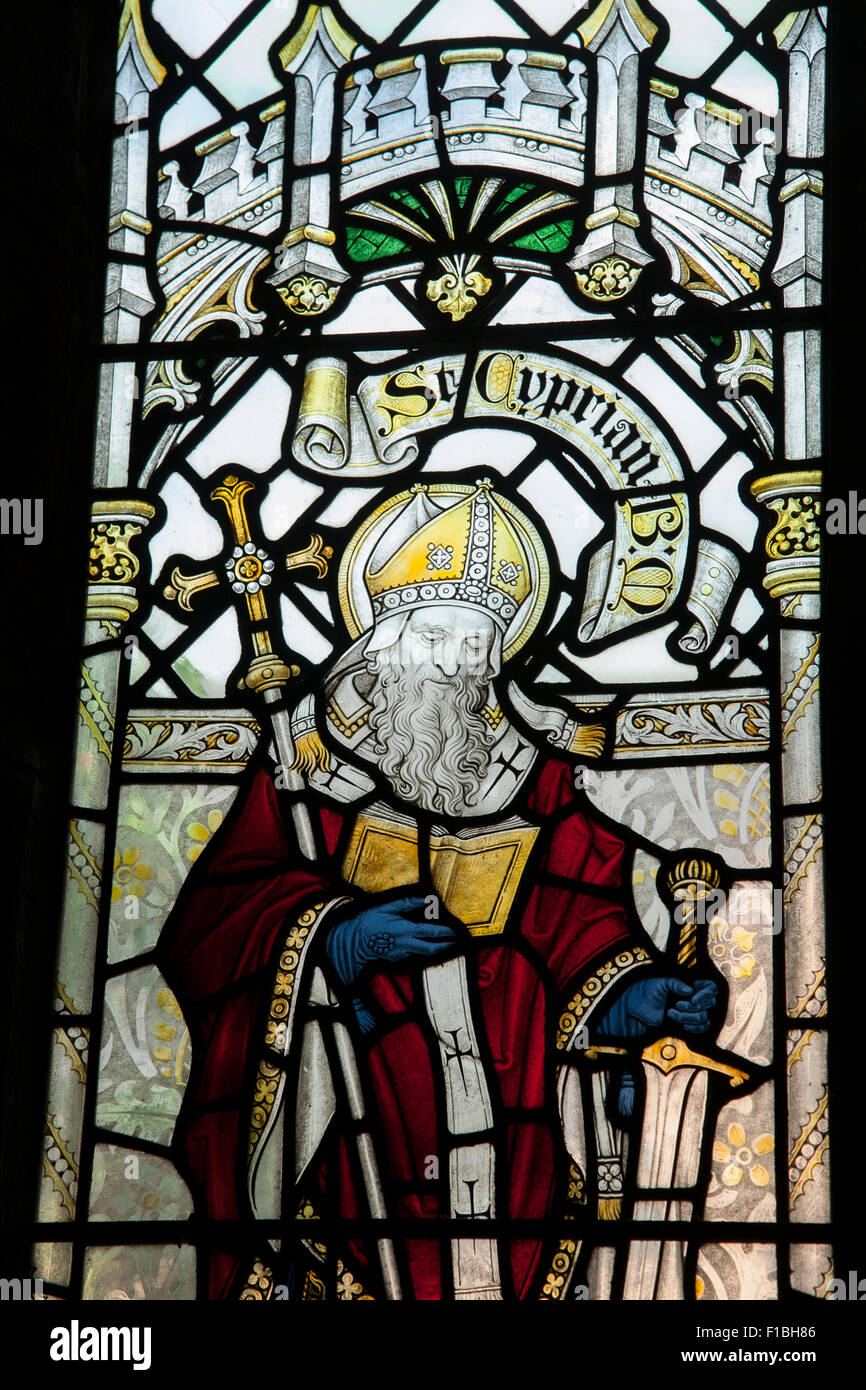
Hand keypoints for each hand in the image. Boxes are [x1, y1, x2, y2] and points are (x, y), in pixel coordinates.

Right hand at [326, 894, 457, 985]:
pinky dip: (421, 951)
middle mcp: (407, 945)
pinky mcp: (396, 958)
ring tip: (443, 944)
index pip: (432, 933)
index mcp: (407, 931)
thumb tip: (425, 899)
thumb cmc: (369, 922)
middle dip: (445, 946)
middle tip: (455, 942)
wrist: (353, 942)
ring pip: (423, 953)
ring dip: (435, 949)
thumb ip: (408, 904)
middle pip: (432, 948)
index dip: (446, 933)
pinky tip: (422, 946)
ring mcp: (402, 954)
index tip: (455, 932)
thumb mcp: (387, 908)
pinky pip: (412, 955)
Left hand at [597, 975, 718, 1038]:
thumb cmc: (647, 990)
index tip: (693, 999)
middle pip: (709, 1004)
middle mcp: (694, 997)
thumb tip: (690, 990)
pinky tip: (681, 1025)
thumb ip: (675, 983)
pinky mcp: (689, 1023)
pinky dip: (693, 1028)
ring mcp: (693, 1011)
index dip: (706, 994)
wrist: (638, 1008)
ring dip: (687, 1017)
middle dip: (692, 1007)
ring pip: (703, 1017)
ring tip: (670, 1013)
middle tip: (676, 1004)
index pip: (711, 987)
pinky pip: (702, 1028)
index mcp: (690, 984)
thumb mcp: (660, 982)